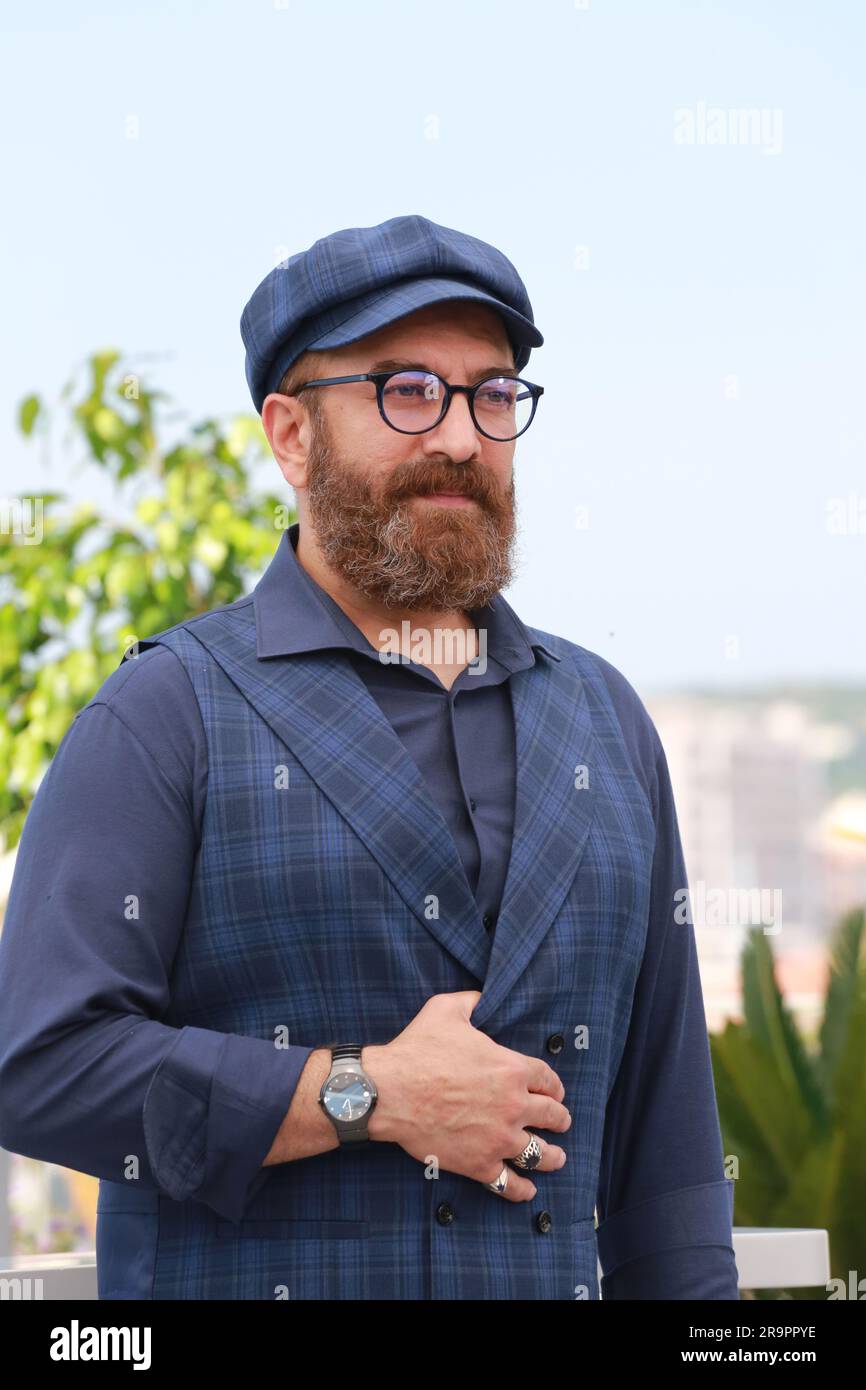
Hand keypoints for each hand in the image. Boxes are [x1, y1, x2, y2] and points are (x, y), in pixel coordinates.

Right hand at [364, 990, 570, 1201]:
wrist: (390, 1092)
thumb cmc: (417, 1050)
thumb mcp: (446, 1010)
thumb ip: (471, 1001)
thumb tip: (482, 997)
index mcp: (512, 1069)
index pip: (549, 1080)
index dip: (554, 1086)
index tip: (554, 1092)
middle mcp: (514, 1105)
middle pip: (552, 1116)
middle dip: (559, 1119)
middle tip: (560, 1122)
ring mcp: (499, 1138)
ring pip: (540, 1154)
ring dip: (552, 1156)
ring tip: (557, 1158)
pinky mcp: (480, 1163)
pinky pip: (509, 1183)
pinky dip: (521, 1188)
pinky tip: (528, 1189)